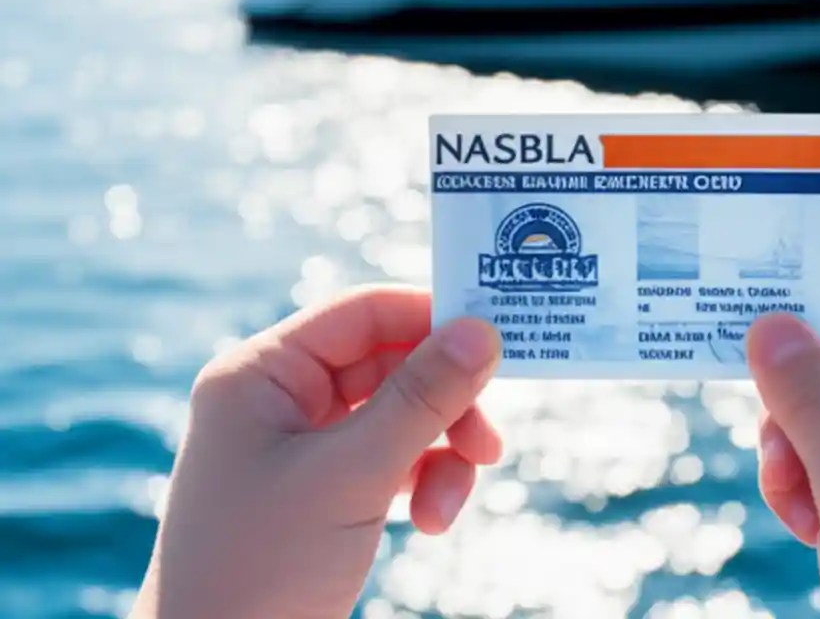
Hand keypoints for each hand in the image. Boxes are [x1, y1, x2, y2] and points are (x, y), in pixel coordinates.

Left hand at [130, 287, 502, 618]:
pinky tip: (431, 521)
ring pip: (401, 415)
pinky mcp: (327, 489)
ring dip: (441, 453)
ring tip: (450, 502)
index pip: (361, 314)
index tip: (496, 337)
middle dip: (444, 405)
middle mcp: (281, 400)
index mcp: (262, 374)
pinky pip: (395, 460)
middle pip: (391, 364)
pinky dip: (425, 483)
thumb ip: (420, 400)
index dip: (430, 317)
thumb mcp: (350, 476)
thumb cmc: (260, 568)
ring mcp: (305, 446)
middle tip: (488, 440)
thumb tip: (480, 332)